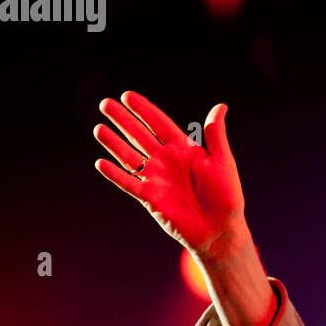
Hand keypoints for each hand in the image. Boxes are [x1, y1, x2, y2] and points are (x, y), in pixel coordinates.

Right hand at [93, 91, 245, 260]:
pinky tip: (101, 163)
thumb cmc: (227, 196)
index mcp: (184, 149)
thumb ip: (215, 135)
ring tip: (98, 129)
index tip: (127, 96)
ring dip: (114, 144)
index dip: (143, 110)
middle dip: (123, 120)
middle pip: (140, 136)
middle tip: (105, 104)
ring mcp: (156, 179)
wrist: (220, 230)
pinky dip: (115, 174)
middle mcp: (166, 161)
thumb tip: (220, 106)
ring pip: (130, 157)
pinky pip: (129, 184)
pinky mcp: (150, 199)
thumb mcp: (223, 162)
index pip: (159, 124)